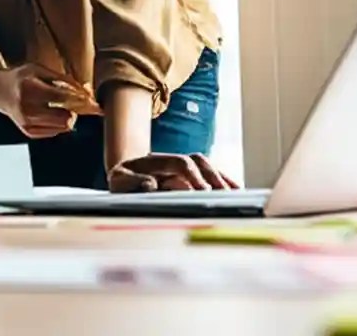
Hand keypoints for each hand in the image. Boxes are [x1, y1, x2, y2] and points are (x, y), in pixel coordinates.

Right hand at [0, 60, 101, 138]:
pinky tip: (50, 113)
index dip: (80, 99)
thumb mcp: (39, 70)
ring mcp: (27, 123)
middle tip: (73, 102)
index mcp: (30, 88)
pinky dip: (58, 123)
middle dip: (74, 110)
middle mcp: (27, 108)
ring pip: (63, 127)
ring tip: (60, 107)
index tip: (91, 99)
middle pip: (66, 118)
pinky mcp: (28, 132)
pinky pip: (55, 132)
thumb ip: (63, 80)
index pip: (63, 98)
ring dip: (67, 117)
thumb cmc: (21, 78)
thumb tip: (87, 91)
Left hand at [107, 153, 239, 192]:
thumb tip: (150, 185)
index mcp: (155, 160)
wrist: (125, 175)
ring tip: (236, 196)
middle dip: (213, 177)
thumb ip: (131, 182)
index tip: (203, 191)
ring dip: (222, 180)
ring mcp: (183, 167)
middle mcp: (173, 160)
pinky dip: (224, 182)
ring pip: (208, 168)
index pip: (181, 163)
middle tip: (224, 195)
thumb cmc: (123, 181)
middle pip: (200, 162)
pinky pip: (211, 176)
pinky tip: (237, 192)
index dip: (193, 176)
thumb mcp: (119, 181)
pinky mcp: (191, 176)